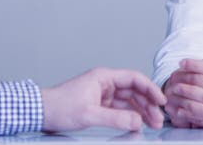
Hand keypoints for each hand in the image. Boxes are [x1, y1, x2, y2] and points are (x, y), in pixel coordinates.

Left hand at [41, 67, 166, 132]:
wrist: (41, 112)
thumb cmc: (59, 106)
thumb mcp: (90, 114)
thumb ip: (115, 118)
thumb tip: (137, 121)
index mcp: (103, 77)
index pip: (134, 79)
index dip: (150, 89)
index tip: (161, 100)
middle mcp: (104, 83)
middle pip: (133, 91)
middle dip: (148, 104)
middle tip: (158, 118)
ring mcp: (101, 94)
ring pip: (128, 101)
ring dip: (140, 111)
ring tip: (152, 123)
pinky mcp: (98, 105)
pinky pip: (119, 109)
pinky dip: (129, 116)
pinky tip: (137, 123)